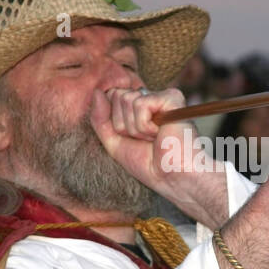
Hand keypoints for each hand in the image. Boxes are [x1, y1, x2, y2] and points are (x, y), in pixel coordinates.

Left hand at [90, 86, 226, 225]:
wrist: (172, 177)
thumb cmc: (148, 163)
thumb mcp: (114, 141)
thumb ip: (100, 118)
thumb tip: (96, 92)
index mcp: (139, 106)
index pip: (111, 96)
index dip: (115, 122)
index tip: (134, 139)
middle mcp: (151, 98)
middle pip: (117, 96)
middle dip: (124, 124)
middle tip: (145, 140)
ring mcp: (162, 96)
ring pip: (127, 100)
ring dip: (136, 128)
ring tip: (153, 138)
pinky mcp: (172, 97)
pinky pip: (141, 104)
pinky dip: (145, 126)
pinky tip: (160, 133)